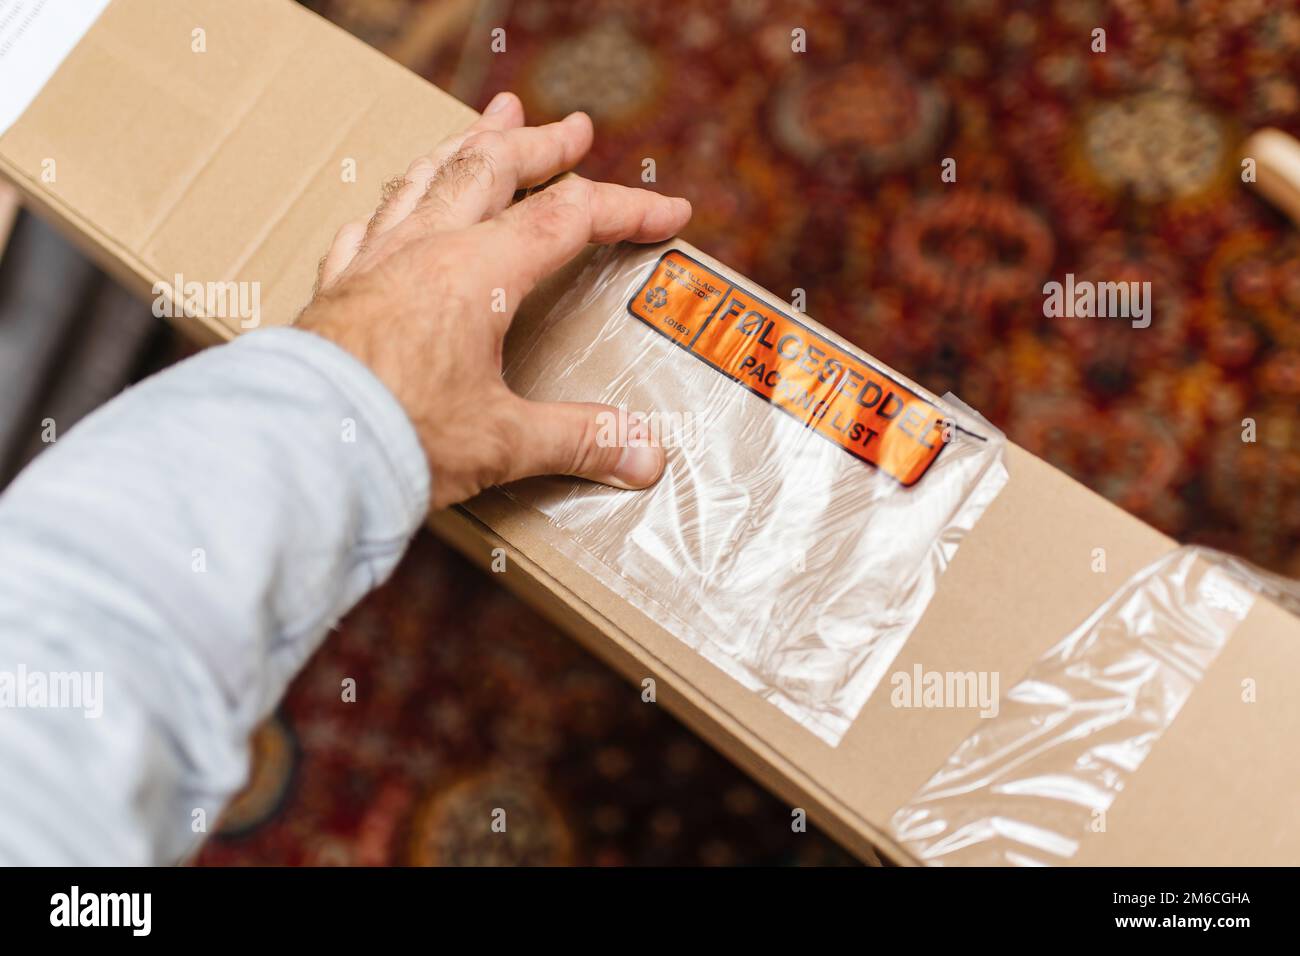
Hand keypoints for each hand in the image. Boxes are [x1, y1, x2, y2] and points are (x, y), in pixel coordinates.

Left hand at [296, 91, 691, 509]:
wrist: (297, 448)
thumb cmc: (394, 436)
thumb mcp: (502, 440)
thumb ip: (578, 438)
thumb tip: (640, 451)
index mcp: (478, 272)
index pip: (569, 217)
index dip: (627, 209)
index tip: (666, 212)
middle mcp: (425, 250)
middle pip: (491, 169)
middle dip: (540, 146)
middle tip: (570, 128)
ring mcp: (374, 262)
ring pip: (425, 179)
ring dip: (463, 148)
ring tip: (485, 127)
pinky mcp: (336, 290)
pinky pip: (367, 228)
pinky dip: (392, 207)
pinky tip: (391, 208)